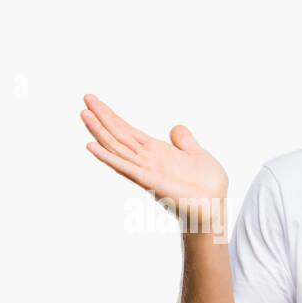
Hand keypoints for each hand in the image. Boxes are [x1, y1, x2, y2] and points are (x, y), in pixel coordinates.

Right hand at [81, 94, 228, 233]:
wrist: (216, 205)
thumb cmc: (209, 186)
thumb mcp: (199, 155)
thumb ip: (185, 142)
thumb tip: (176, 128)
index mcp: (158, 151)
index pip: (130, 131)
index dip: (114, 117)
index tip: (98, 102)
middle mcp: (148, 159)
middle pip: (119, 135)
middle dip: (103, 116)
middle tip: (86, 98)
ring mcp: (146, 169)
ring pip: (117, 147)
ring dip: (100, 131)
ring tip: (84, 114)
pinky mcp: (149, 180)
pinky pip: (124, 167)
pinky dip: (108, 157)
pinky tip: (92, 146)